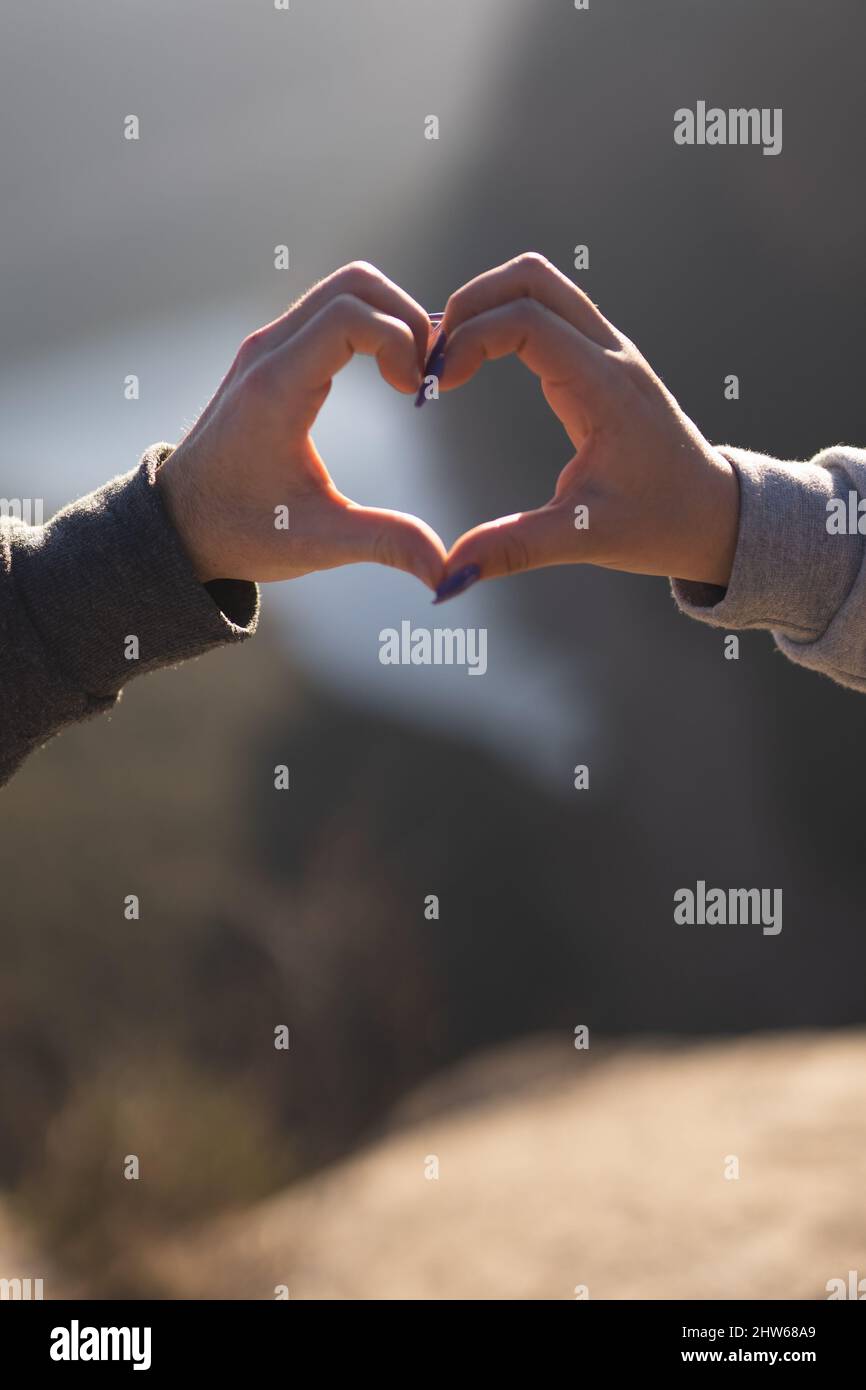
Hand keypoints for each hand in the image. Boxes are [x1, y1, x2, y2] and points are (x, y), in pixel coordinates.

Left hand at [157, 263, 446, 589]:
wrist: (178, 524)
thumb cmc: (241, 532)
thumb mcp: (317, 543)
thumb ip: (385, 544)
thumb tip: (446, 570)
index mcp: (276, 390)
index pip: (350, 316)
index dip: (400, 340)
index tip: (415, 394)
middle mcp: (267, 353)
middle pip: (354, 285)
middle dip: (407, 319)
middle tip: (426, 378)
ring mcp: (267, 347)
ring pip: (344, 289)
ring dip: (391, 318)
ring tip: (411, 378)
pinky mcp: (272, 353)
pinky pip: (331, 311)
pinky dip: (371, 326)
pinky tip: (388, 376)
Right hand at [436, 253, 738, 592]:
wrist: (714, 514)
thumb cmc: (661, 524)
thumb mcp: (587, 540)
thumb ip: (516, 548)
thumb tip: (450, 573)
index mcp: (606, 386)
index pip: (526, 321)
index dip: (468, 340)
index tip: (434, 388)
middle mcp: (610, 352)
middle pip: (530, 277)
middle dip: (470, 303)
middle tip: (431, 358)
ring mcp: (608, 348)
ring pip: (539, 283)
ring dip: (485, 305)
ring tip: (446, 359)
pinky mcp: (600, 358)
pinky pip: (546, 309)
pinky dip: (502, 318)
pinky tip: (473, 364)